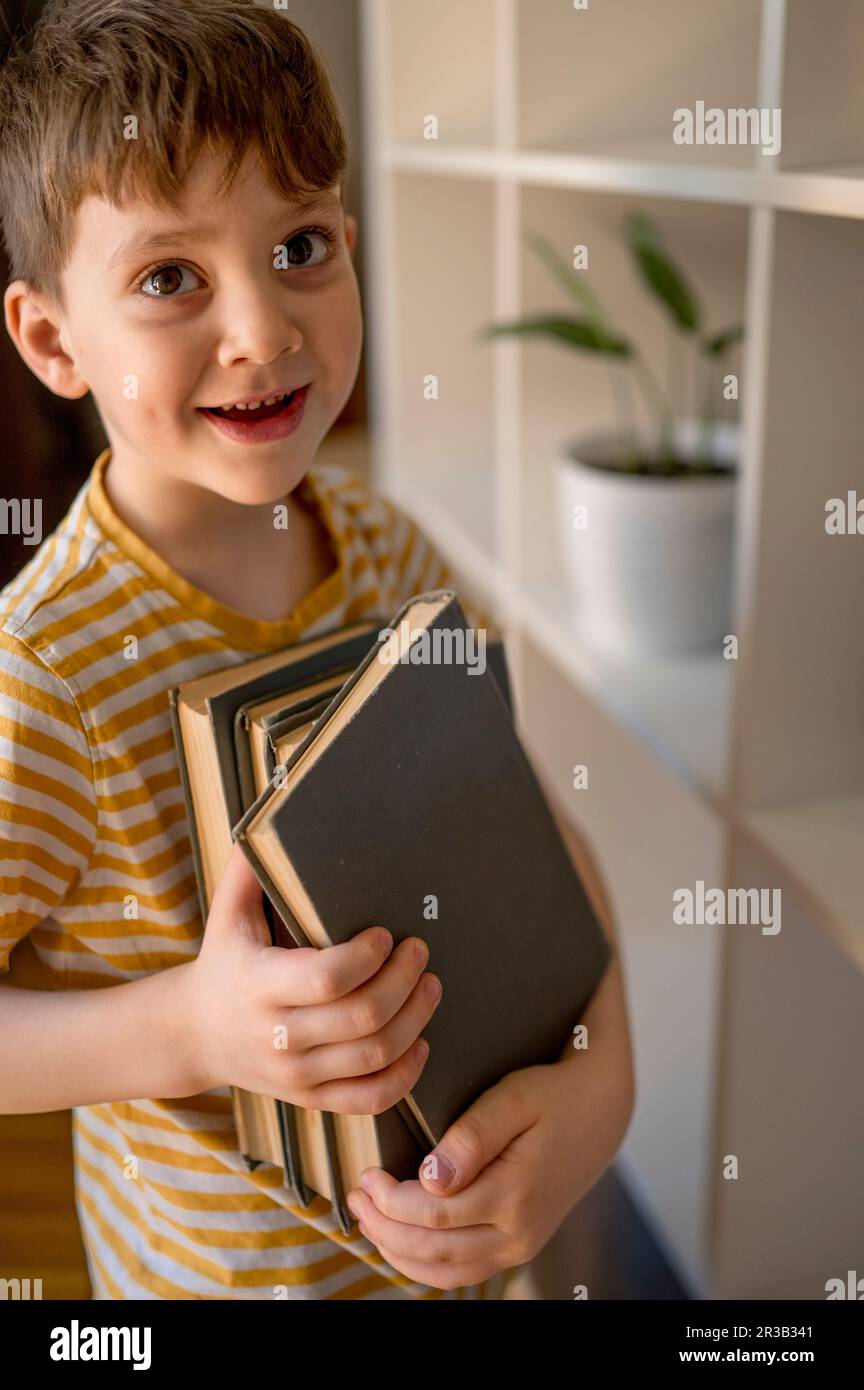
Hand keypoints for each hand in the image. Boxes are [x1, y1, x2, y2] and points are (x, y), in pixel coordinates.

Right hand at [173, 844, 442, 1110]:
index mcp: (259, 985)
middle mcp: (277, 1036)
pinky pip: (368, 1099)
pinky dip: (405, 1076)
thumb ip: (250, 868)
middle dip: (404, 981)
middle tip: (421, 953)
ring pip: (373, 1057)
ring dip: (415, 1020)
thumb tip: (273, 812)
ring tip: (430, 986)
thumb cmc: (224, 962)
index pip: (327, 978)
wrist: (193, 1035)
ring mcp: (295, 1074)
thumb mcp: (226, 914)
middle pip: (362, 1018)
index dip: (368, 957)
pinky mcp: (310, 1098)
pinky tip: (420, 1043)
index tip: (386, 934)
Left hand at [345, 961, 634, 1291]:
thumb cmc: (552, 1097)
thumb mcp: (514, 1098)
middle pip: (434, 1251)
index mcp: (516, 1195)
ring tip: (367, 1217)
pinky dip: (423, 1264)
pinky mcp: (515, 1247)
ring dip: (397, 1252)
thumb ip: (473, 1136)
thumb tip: (432, 1177)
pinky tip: (398, 1237)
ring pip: (445, 1273)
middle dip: (384, 1228)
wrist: (600, 1113)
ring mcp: (519, 1246)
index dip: (391, 1200)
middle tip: (355, 1195)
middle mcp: (519, 1233)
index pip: (435, 1215)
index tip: (365, 1174)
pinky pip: (461, 1273)